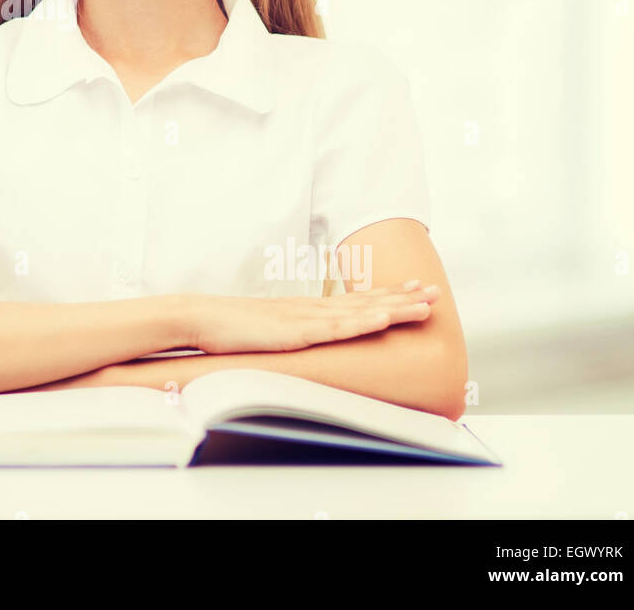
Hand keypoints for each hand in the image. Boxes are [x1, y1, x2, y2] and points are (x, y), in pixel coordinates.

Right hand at [187, 281, 439, 353]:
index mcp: (304, 311)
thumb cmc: (226, 329)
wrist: (200, 317)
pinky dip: (364, 322)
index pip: (352, 302)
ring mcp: (305, 319)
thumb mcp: (264, 334)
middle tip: (434, 292)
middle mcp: (310, 309)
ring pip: (359, 312)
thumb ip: (283, 336)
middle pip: (364, 301)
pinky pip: (337, 327)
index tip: (410, 290)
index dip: (383, 296)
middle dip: (401, 297)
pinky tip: (385, 319)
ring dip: (394, 307)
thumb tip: (294, 344)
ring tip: (425, 305)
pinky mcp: (296, 331)